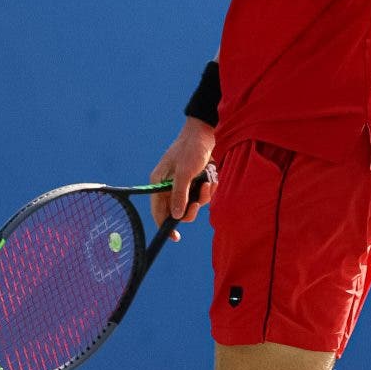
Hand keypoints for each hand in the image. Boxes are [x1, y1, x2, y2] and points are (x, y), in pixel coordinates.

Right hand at [147, 117, 217, 241]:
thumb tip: (176, 216)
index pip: (158, 211)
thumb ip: (180, 194)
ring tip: (208, 181)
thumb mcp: (185, 172)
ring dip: (204, 196)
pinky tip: (212, 177)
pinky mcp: (196, 181)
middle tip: (198, 202)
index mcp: (159, 183)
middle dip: (191, 208)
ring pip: (193, 203)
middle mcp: (169, 185)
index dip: (165, 225)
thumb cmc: (191, 148)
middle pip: (179, 210)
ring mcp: (183, 184)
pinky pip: (203, 195)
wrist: (206, 133)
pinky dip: (209, 189)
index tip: (176, 236)